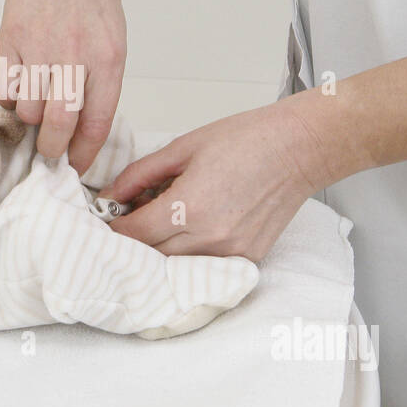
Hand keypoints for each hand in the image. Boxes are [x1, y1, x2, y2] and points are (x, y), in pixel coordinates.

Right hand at [0, 0, 125, 173]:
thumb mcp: (114, 37)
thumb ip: (101, 80)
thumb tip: (82, 126)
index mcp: (108, 58)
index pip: (96, 123)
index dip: (84, 153)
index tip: (77, 166)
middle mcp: (74, 55)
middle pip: (58, 124)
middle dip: (52, 148)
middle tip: (49, 151)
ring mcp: (39, 47)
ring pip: (27, 111)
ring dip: (29, 120)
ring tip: (34, 109)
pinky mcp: (10, 38)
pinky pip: (6, 87)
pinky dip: (9, 98)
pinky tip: (19, 88)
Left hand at [98, 97, 338, 260]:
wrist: (298, 148)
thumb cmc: (245, 140)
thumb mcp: (181, 148)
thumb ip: (139, 175)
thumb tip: (109, 197)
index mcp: (190, 206)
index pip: (132, 235)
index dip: (113, 227)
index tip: (108, 217)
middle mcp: (210, 238)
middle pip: (149, 258)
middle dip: (131, 242)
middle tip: (127, 221)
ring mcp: (231, 254)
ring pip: (175, 267)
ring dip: (158, 252)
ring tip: (157, 224)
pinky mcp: (247, 259)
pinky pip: (203, 267)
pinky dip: (187, 255)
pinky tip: (186, 232)